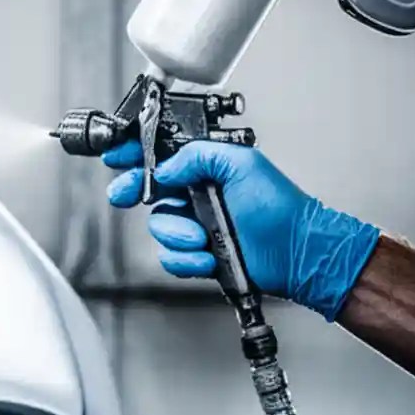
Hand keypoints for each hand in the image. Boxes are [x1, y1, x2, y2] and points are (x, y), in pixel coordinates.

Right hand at [102, 140, 379, 319]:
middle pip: (147, 190)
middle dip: (133, 191)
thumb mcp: (241, 163)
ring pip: (158, 227)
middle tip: (125, 195)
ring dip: (178, 234)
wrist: (297, 252)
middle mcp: (197, 195)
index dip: (135, 154)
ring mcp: (196, 226)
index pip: (161, 156)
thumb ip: (198, 156)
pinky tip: (208, 258)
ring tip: (203, 238)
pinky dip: (186, 260)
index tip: (117, 155)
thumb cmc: (280, 208)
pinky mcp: (197, 255)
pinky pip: (170, 257)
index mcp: (205, 169)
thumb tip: (165, 168)